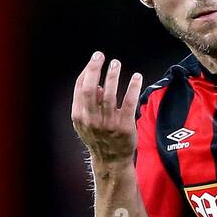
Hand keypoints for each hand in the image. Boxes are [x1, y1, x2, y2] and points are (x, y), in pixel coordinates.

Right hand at [72, 51, 141, 165]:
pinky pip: (129, 102)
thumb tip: (97, 85)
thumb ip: (86, 104)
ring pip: (110, 94)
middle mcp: (92, 119)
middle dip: (95, 69)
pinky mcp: (125, 126)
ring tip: (115, 63)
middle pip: (91, 89)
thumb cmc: (98, 138)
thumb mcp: (84, 123)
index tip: (95, 60)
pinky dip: (133, 87)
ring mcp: (108, 123)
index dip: (87, 71)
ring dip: (113, 75)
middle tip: (101, 55)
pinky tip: (137, 76)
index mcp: (79, 115)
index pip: (80, 87)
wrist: (111, 161)